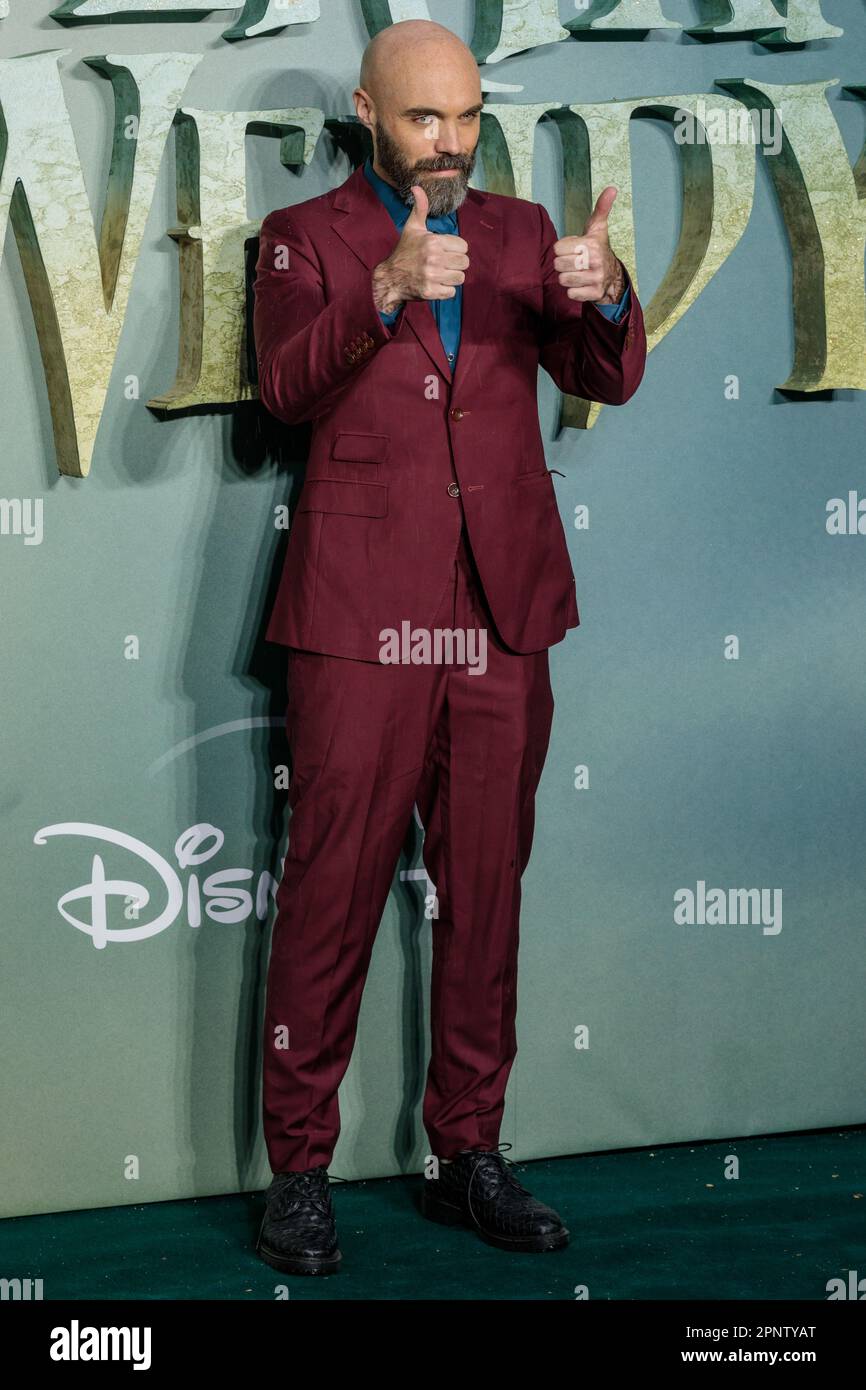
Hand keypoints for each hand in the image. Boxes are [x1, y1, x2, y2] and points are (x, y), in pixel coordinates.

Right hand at [372, 183, 468, 313]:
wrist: (390, 278)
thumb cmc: (404, 251)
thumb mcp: (412, 228)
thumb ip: (420, 208)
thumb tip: (417, 187)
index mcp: (433, 241)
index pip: (463, 246)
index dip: (456, 249)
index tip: (445, 251)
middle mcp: (433, 258)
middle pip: (464, 263)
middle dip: (456, 264)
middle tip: (444, 264)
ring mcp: (432, 276)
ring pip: (460, 278)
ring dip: (452, 278)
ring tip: (440, 274)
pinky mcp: (430, 292)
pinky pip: (451, 292)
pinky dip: (446, 290)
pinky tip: (436, 284)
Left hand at [553, 185, 624, 304]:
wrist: (613, 276)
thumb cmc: (598, 248)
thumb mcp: (598, 228)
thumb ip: (601, 208)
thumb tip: (612, 188)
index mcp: (592, 244)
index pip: (557, 249)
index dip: (562, 250)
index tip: (574, 250)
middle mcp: (595, 261)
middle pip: (558, 265)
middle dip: (563, 264)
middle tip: (574, 263)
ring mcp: (596, 278)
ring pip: (563, 280)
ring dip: (567, 278)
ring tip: (578, 273)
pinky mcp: (595, 293)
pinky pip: (571, 294)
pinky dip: (573, 291)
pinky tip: (581, 285)